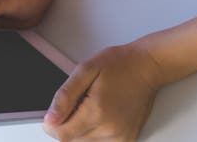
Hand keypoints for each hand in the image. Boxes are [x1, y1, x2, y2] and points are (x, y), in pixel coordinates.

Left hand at [43, 43, 161, 140]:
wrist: (146, 66)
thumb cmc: (119, 64)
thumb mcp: (86, 69)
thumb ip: (65, 95)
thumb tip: (50, 119)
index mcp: (97, 112)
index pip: (63, 135)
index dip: (52, 125)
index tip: (53, 113)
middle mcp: (110, 130)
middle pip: (73, 141)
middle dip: (68, 124)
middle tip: (78, 101)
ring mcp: (120, 138)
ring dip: (81, 129)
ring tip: (91, 105)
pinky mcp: (127, 140)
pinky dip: (95, 133)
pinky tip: (100, 115)